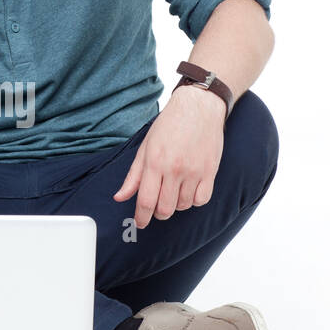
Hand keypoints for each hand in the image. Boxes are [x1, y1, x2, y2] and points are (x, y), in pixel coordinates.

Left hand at [113, 86, 225, 227]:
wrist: (198, 107)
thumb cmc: (169, 125)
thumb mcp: (145, 147)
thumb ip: (133, 175)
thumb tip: (119, 197)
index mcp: (155, 162)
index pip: (146, 201)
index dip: (141, 217)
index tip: (140, 222)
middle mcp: (174, 169)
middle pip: (165, 209)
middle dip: (157, 213)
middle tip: (156, 206)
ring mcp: (194, 171)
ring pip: (183, 206)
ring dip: (175, 205)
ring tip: (173, 191)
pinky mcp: (210, 171)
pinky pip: (201, 200)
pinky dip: (193, 201)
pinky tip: (188, 190)